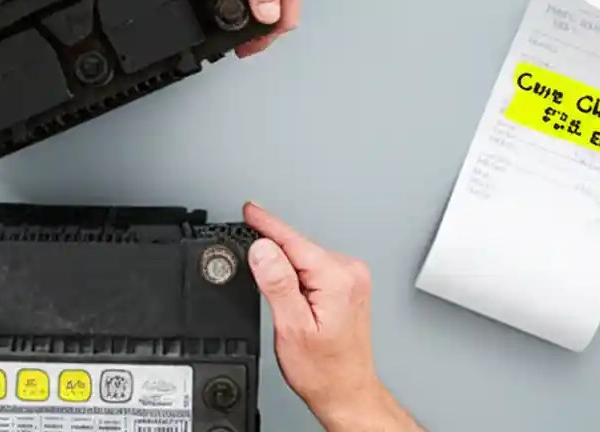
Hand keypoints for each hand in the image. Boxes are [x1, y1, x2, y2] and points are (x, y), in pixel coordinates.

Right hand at [243, 203, 422, 431]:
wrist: (346, 390)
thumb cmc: (323, 369)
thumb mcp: (291, 327)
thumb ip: (277, 284)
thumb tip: (262, 249)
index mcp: (338, 279)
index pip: (294, 240)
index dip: (266, 224)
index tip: (249, 210)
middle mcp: (350, 273)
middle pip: (298, 248)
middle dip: (273, 255)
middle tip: (253, 274)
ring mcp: (351, 278)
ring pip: (304, 258)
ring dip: (285, 269)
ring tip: (281, 304)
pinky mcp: (347, 285)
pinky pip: (313, 268)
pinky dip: (297, 276)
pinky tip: (293, 299)